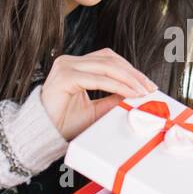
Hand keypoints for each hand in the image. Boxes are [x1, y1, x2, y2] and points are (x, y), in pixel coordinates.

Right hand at [40, 48, 156, 140]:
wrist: (42, 134)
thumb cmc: (64, 123)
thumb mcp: (96, 110)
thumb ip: (114, 99)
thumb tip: (138, 94)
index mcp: (76, 66)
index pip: (109, 60)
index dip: (130, 70)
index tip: (147, 84)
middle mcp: (69, 62)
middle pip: (110, 59)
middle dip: (133, 74)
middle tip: (150, 87)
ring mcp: (66, 67)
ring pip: (106, 66)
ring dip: (128, 79)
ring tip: (142, 91)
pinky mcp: (65, 77)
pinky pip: (97, 79)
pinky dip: (117, 86)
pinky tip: (129, 93)